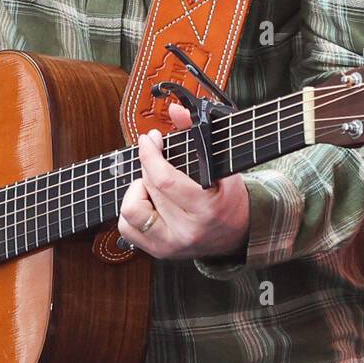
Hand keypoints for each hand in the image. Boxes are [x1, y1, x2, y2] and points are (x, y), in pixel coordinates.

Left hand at [118, 102, 250, 260]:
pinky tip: (149, 201)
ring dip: (140, 190)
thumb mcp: (220, 161)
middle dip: (150, 166)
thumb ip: (197, 133)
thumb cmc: (228, 195)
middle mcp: (187, 231)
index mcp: (206, 208)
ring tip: (155, 185)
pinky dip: (133, 209)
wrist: (236, 232)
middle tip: (160, 158)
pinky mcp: (158, 252)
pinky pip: (127, 226)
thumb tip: (176, 110)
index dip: (150, 154)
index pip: (164, 180)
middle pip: (149, 187)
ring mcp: (170, 244)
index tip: (149, 139)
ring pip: (132, 208)